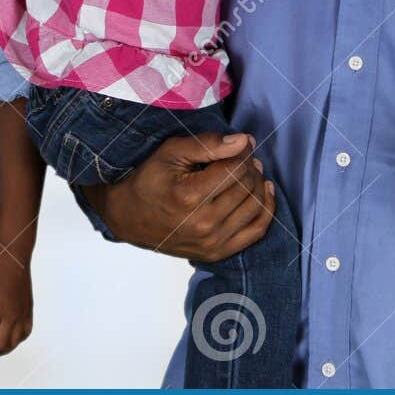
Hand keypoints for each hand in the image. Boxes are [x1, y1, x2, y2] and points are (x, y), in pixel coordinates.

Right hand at [86, 133, 273, 262]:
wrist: (129, 217)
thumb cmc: (148, 180)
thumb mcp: (170, 152)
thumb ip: (207, 144)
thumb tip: (244, 141)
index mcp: (190, 196)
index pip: (235, 168)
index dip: (243, 151)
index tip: (239, 143)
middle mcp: (204, 224)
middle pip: (246, 186)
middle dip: (250, 166)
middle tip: (243, 156)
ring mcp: (213, 243)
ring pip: (255, 206)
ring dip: (258, 184)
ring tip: (250, 171)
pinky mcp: (218, 253)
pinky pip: (256, 231)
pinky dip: (266, 210)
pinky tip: (264, 192)